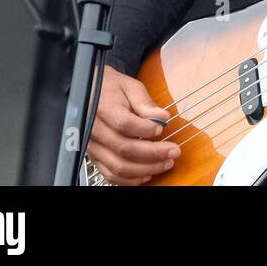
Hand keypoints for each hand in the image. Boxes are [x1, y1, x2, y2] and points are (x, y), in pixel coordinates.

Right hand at [87, 65, 178, 185]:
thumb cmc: (112, 88)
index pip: (125, 124)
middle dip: (153, 153)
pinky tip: (147, 174)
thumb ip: (145, 102)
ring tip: (166, 163)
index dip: (145, 129)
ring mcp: (93, 146)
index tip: (162, 128)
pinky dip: (130, 179)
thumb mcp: (131, 86)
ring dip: (145, 169)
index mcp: (103, 108)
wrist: (92, 92)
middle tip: (174, 151)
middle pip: (124, 148)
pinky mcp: (95, 157)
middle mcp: (94, 130)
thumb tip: (162, 117)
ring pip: (118, 166)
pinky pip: (110, 174)